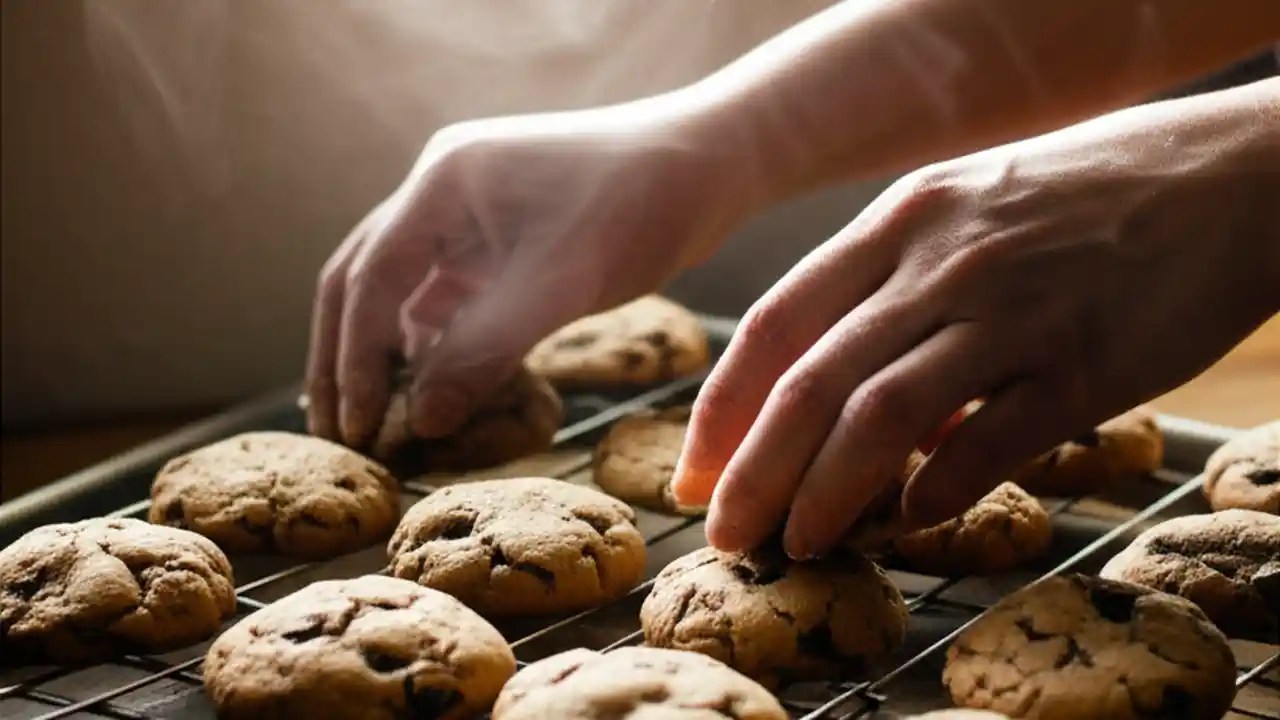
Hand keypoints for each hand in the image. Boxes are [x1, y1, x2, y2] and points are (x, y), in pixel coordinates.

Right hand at [305, 97, 758, 446]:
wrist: (710, 166)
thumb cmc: (637, 207)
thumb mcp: (557, 285)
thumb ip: (483, 352)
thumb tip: (422, 422)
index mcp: (440, 184)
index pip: (368, 279)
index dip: (355, 359)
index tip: (356, 427)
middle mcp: (443, 194)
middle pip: (365, 280)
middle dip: (346, 356)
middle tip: (337, 430)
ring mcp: (473, 215)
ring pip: (406, 292)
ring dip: (388, 353)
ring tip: (374, 421)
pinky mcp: (507, 240)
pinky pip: (453, 297)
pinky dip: (438, 344)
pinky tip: (434, 390)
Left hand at [671, 78, 1279, 559]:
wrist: (1233, 176)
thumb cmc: (1087, 197)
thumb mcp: (969, 209)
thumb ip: (895, 291)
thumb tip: (838, 395)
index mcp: (901, 220)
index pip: (775, 324)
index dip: (722, 408)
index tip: (696, 470)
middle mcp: (941, 263)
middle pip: (810, 383)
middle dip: (753, 471)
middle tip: (726, 534)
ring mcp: (1012, 312)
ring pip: (882, 415)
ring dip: (827, 491)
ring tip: (801, 544)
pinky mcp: (1085, 364)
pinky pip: (990, 440)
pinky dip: (940, 488)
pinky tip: (913, 521)